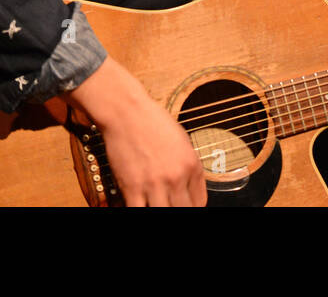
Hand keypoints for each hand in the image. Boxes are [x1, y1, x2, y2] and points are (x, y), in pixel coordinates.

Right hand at [64, 57, 206, 205]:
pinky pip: (138, 212)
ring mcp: (154, 184)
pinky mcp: (132, 187)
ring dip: (160, 210)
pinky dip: (139, 211)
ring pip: (163, 214)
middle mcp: (176, 177)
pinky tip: (139, 204)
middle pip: (184, 211)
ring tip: (155, 203)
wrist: (127, 112)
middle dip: (179, 211)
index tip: (184, 205)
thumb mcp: (182, 141)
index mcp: (191, 165)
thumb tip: (189, 187)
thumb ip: (188, 166)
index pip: (200, 202)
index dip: (192, 207)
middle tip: (169, 204)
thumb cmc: (153, 121)